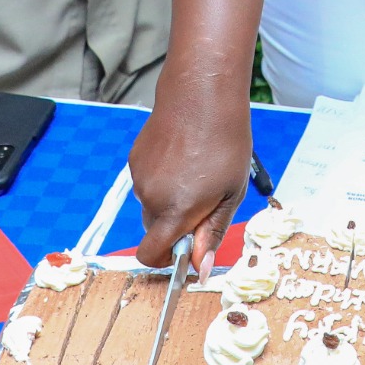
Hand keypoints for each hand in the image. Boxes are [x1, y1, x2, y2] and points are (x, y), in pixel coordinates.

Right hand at [130, 82, 248, 275]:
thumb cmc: (225, 142)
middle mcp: (151, 197)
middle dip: (175, 226)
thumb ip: (212, 232)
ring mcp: (140, 178)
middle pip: (154, 230)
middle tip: (203, 200)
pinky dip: (162, 180)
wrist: (201, 95)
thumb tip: (199, 268)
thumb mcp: (230, 193)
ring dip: (169, 200)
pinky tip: (181, 157)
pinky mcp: (135, 160)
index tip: (186, 249)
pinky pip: (147, 183)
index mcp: (176, 210)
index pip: (151, 254)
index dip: (167, 259)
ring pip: (152, 205)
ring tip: (195, 170)